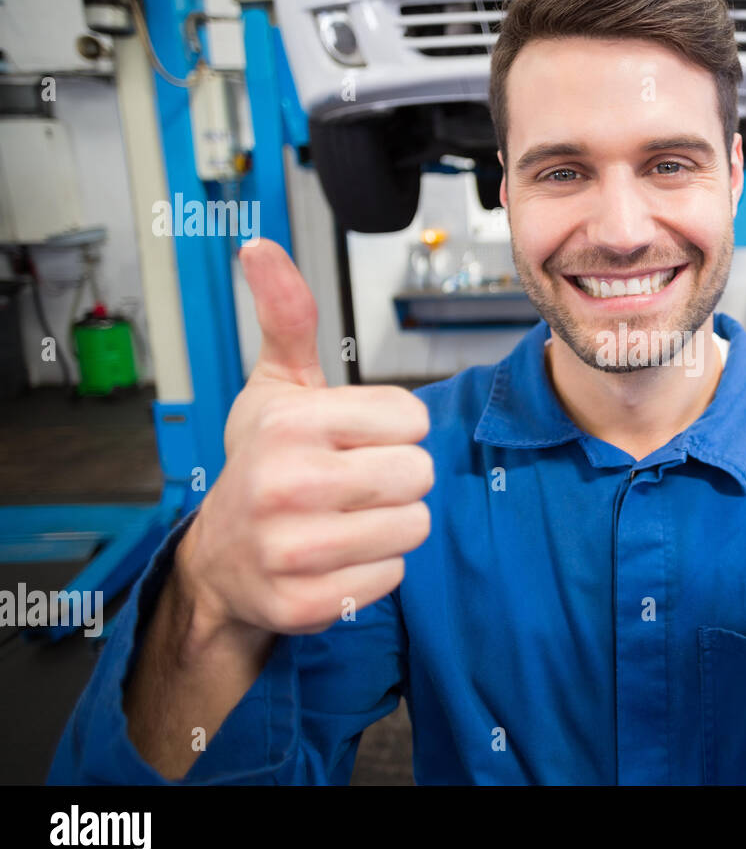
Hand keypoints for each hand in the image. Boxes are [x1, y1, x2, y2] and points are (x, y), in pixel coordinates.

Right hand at [177, 239, 433, 637]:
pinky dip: (374, 570)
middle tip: (356, 485)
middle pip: (420, 474)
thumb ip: (286, 317)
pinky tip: (336, 559)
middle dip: (398, 479)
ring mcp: (290, 549)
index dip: (393, 430)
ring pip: (414, 527)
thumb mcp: (276, 386)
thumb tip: (258, 245)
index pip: (411, 417)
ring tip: (347, 520)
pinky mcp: (303, 603)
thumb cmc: (263, 463)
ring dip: (392, 525)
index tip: (356, 440)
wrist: (220, 559)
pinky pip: (392, 577)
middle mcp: (285, 484)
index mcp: (291, 422)